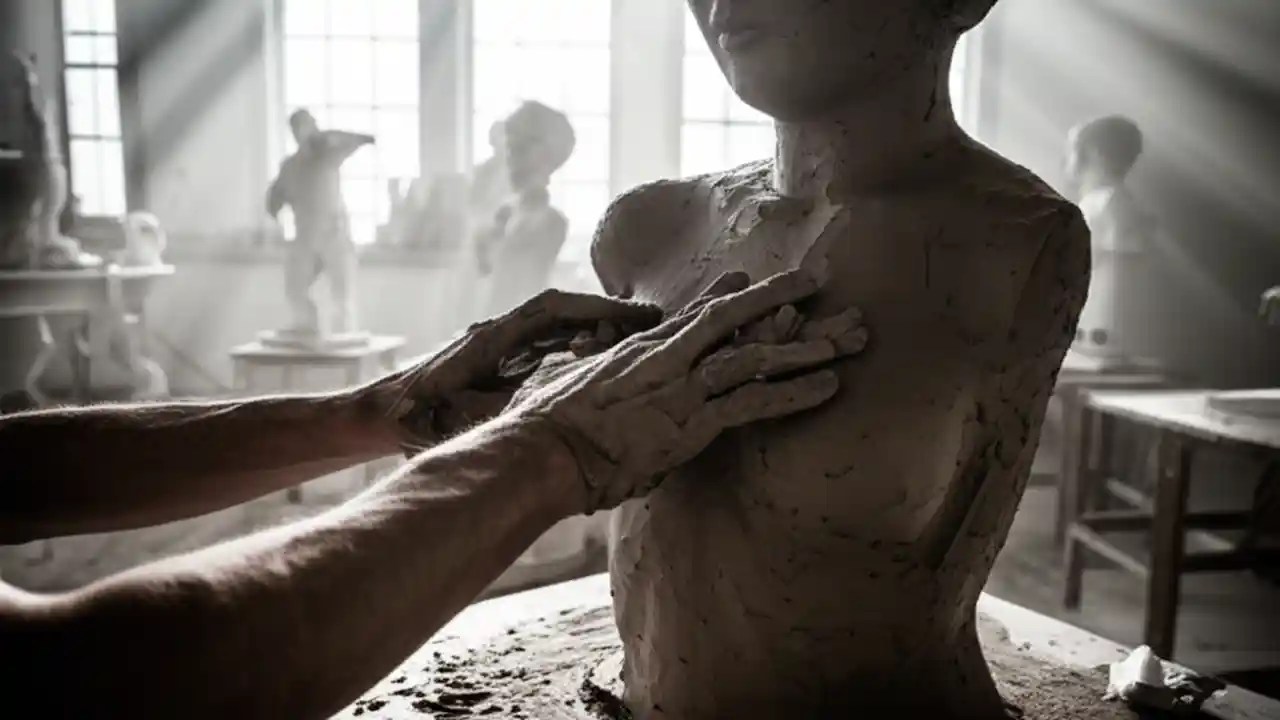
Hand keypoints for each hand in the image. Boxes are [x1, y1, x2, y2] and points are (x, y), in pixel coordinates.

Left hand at [365, 290, 661, 453]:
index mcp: (491, 337)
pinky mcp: (500, 362)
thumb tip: (535, 397)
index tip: (634, 314)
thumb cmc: (407, 416)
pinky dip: (579, 348)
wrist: (374, 415)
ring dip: (598, 330)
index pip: (553, 309)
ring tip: (643, 340)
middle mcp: (499, 333)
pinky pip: (548, 348)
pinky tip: (608, 364)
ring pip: (559, 329)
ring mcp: (500, 346)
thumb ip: (493, 400)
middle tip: (656, 322)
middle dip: (608, 314)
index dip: (596, 308)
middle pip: (564, 312)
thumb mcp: (451, 410)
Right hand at [508, 269, 868, 513]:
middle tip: (817, 282)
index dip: (723, 298)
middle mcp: (663, 358)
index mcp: (635, 351)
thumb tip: (565, 379)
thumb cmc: (536, 426)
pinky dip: (793, 392)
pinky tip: (830, 385)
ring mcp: (681, 387)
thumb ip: (573, 376)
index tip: (748, 281)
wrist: (539, 452)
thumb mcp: (554, 386)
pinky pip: (753, 402)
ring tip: (848, 336)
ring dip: (803, 344)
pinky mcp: (692, 422)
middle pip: (730, 318)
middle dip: (777, 299)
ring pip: (752, 354)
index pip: (688, 317)